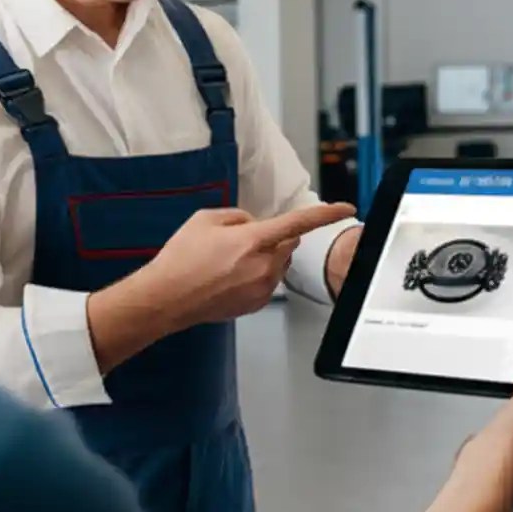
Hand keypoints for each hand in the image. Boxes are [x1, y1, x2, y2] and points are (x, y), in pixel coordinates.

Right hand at [136, 203, 356, 329]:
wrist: (166, 298)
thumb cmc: (181, 259)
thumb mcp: (205, 219)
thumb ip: (238, 216)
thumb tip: (253, 224)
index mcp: (253, 240)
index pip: (300, 222)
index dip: (326, 213)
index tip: (346, 208)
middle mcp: (263, 266)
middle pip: (288, 244)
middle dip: (273, 238)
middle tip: (240, 241)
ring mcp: (262, 288)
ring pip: (279, 264)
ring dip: (265, 257)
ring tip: (228, 262)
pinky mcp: (257, 304)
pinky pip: (268, 282)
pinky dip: (257, 275)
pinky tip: (229, 277)